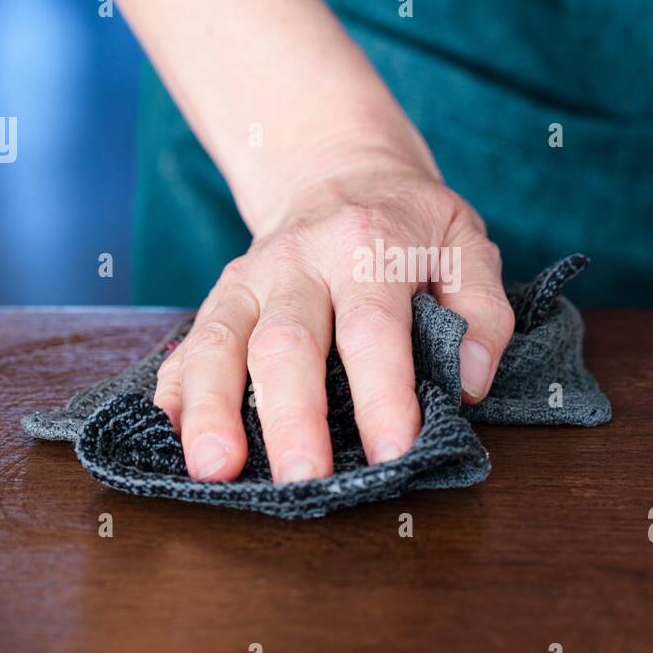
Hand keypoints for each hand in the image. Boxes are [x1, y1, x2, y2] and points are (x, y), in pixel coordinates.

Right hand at [152, 165, 515, 482]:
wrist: (337, 171)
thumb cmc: (409, 225)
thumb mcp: (466, 245)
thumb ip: (482, 310)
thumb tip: (471, 381)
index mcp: (368, 246)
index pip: (373, 328)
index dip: (382, 394)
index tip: (392, 454)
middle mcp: (298, 261)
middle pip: (286, 342)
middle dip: (292, 417)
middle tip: (302, 481)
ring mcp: (248, 279)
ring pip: (220, 342)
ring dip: (212, 409)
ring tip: (213, 471)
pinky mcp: (218, 299)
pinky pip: (188, 345)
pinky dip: (175, 390)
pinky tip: (169, 433)